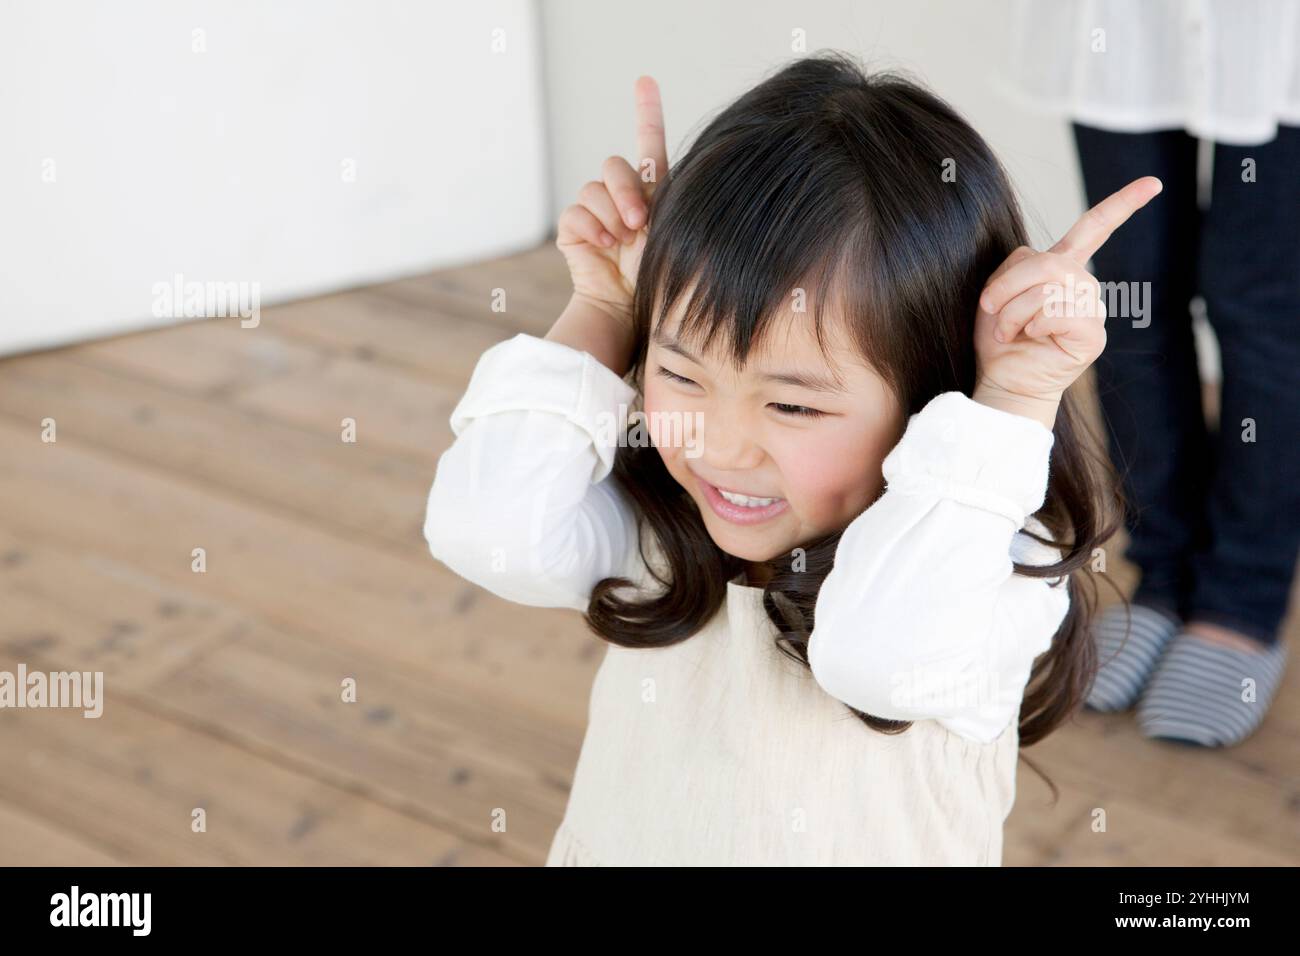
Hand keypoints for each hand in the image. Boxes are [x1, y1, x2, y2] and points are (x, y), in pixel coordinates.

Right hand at [554, 75, 667, 327]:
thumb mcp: (670, 233)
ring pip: (593, 189)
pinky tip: (603, 245)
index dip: (646, 111)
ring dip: (610, 212)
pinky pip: (576, 212)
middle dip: (625, 189)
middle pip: (615, 165)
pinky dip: (590, 226)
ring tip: (621, 240)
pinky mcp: (575, 231)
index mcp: (652, 193)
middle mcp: (622, 197)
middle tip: (638, 222)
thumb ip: (660, 200)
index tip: (645, 81)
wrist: (630, 311)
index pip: (648, 143)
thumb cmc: (659, 278)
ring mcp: (596, 213)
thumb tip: (646, 179)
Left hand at [973, 177, 1163, 414]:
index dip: (1123, 203)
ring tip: (1007, 331)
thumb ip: (1019, 266)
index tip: (1154, 183)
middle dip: (1007, 285)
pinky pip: (1057, 313)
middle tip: (990, 307)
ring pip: (1048, 289)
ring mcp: (1092, 309)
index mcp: (1064, 268)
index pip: (1094, 228)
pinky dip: (1032, 325)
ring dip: (1013, 311)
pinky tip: (1031, 338)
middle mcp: (1084, 285)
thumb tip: (1045, 269)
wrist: (1003, 380)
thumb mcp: (997, 291)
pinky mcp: (1092, 335)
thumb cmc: (999, 337)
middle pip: (1048, 263)